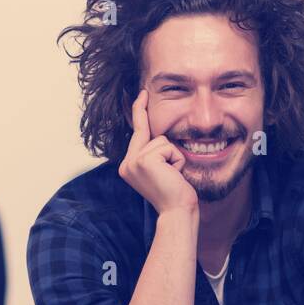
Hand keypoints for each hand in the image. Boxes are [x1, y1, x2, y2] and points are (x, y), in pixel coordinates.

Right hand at [118, 89, 198, 214]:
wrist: (176, 211)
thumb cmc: (174, 193)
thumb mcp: (162, 170)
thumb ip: (155, 153)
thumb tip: (162, 134)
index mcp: (129, 166)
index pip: (136, 134)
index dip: (139, 112)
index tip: (142, 94)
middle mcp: (127, 164)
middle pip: (146, 132)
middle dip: (148, 118)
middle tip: (143, 93)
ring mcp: (133, 162)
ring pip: (161, 140)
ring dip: (173, 156)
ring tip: (172, 175)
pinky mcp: (144, 160)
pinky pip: (168, 147)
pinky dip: (176, 159)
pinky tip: (173, 174)